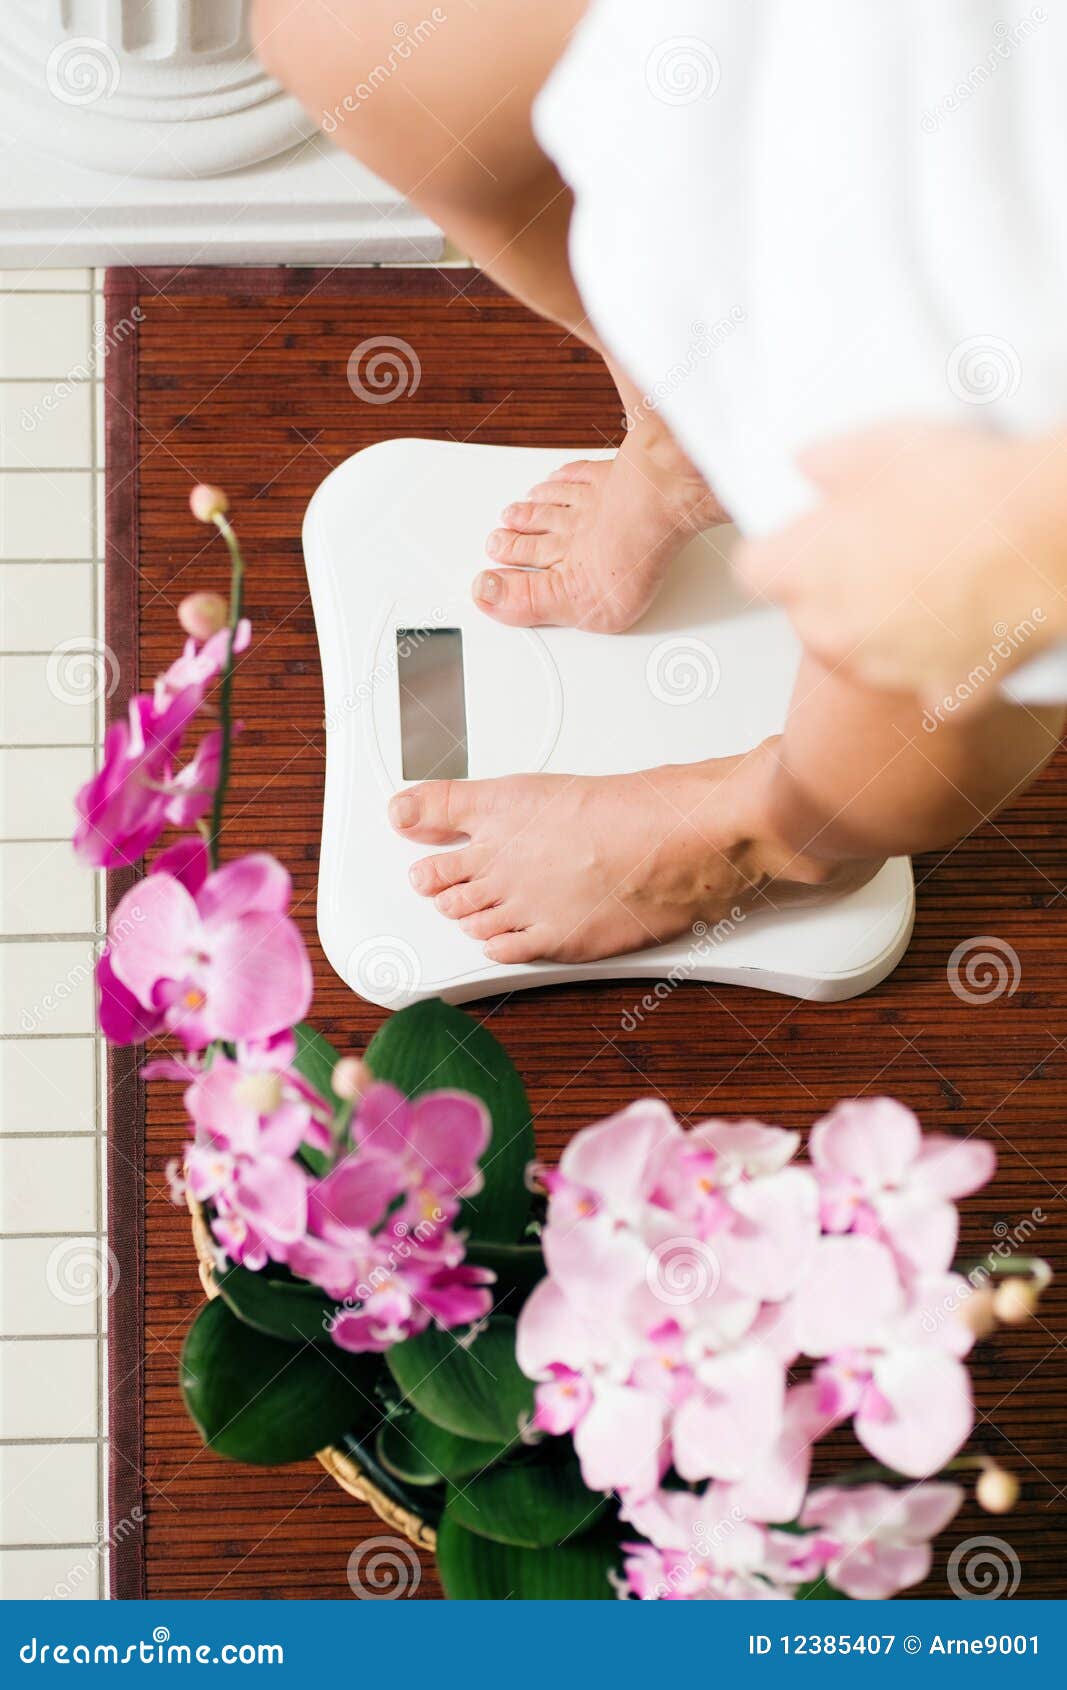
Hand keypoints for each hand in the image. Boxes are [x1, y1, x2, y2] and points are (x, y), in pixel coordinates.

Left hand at [734, 423, 1066, 712]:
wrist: (1047, 534)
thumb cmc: (965, 491)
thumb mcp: (880, 444)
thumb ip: (826, 461)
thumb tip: (808, 466)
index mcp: (803, 570)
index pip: (754, 570)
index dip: (779, 550)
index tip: (800, 537)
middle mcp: (835, 631)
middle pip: (809, 617)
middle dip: (832, 590)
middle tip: (879, 550)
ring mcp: (888, 668)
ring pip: (867, 655)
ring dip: (885, 629)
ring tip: (930, 581)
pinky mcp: (944, 689)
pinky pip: (932, 683)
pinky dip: (946, 662)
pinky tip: (969, 623)